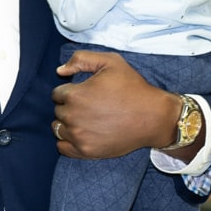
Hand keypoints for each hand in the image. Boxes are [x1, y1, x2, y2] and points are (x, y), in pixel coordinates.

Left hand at [54, 50, 192, 159]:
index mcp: (75, 95)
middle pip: (58, 111)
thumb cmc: (133, 88)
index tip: (85, 93)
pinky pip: (63, 147)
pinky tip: (81, 134)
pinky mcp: (85, 151)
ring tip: (86, 120)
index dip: (70, 91)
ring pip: (58, 129)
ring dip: (67, 124)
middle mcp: (72, 116)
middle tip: (90, 106)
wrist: (153, 117)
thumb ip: (81, 59)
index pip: (57, 94)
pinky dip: (68, 141)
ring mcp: (78, 136)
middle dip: (69, 107)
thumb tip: (60, 71)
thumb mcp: (111, 62)